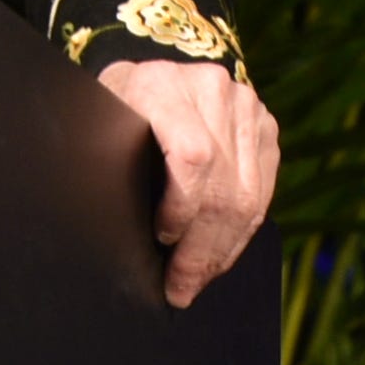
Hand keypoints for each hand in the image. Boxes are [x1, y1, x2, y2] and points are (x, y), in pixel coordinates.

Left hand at [99, 57, 282, 309]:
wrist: (149, 76)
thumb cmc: (115, 110)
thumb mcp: (99, 125)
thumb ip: (108, 160)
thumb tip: (113, 234)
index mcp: (162, 85)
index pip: (192, 155)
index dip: (181, 207)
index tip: (160, 238)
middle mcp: (211, 89)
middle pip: (222, 187)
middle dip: (201, 250)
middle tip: (180, 289)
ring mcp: (245, 105)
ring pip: (246, 198)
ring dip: (222, 250)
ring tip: (197, 280)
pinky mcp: (265, 125)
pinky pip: (262, 193)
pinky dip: (241, 232)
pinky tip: (219, 254)